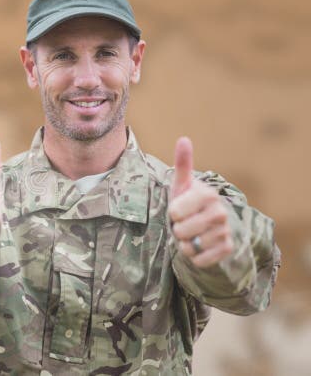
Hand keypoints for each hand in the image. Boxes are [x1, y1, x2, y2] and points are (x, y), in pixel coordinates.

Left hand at [168, 137, 233, 267]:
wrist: (205, 224)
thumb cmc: (188, 202)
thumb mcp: (182, 184)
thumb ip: (183, 164)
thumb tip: (184, 139)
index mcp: (208, 194)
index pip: (175, 212)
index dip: (172, 213)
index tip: (178, 208)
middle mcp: (221, 212)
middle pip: (181, 230)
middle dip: (176, 230)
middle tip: (184, 223)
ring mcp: (225, 231)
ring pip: (190, 246)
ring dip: (184, 244)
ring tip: (191, 234)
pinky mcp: (227, 248)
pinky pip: (200, 259)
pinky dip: (194, 256)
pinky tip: (198, 246)